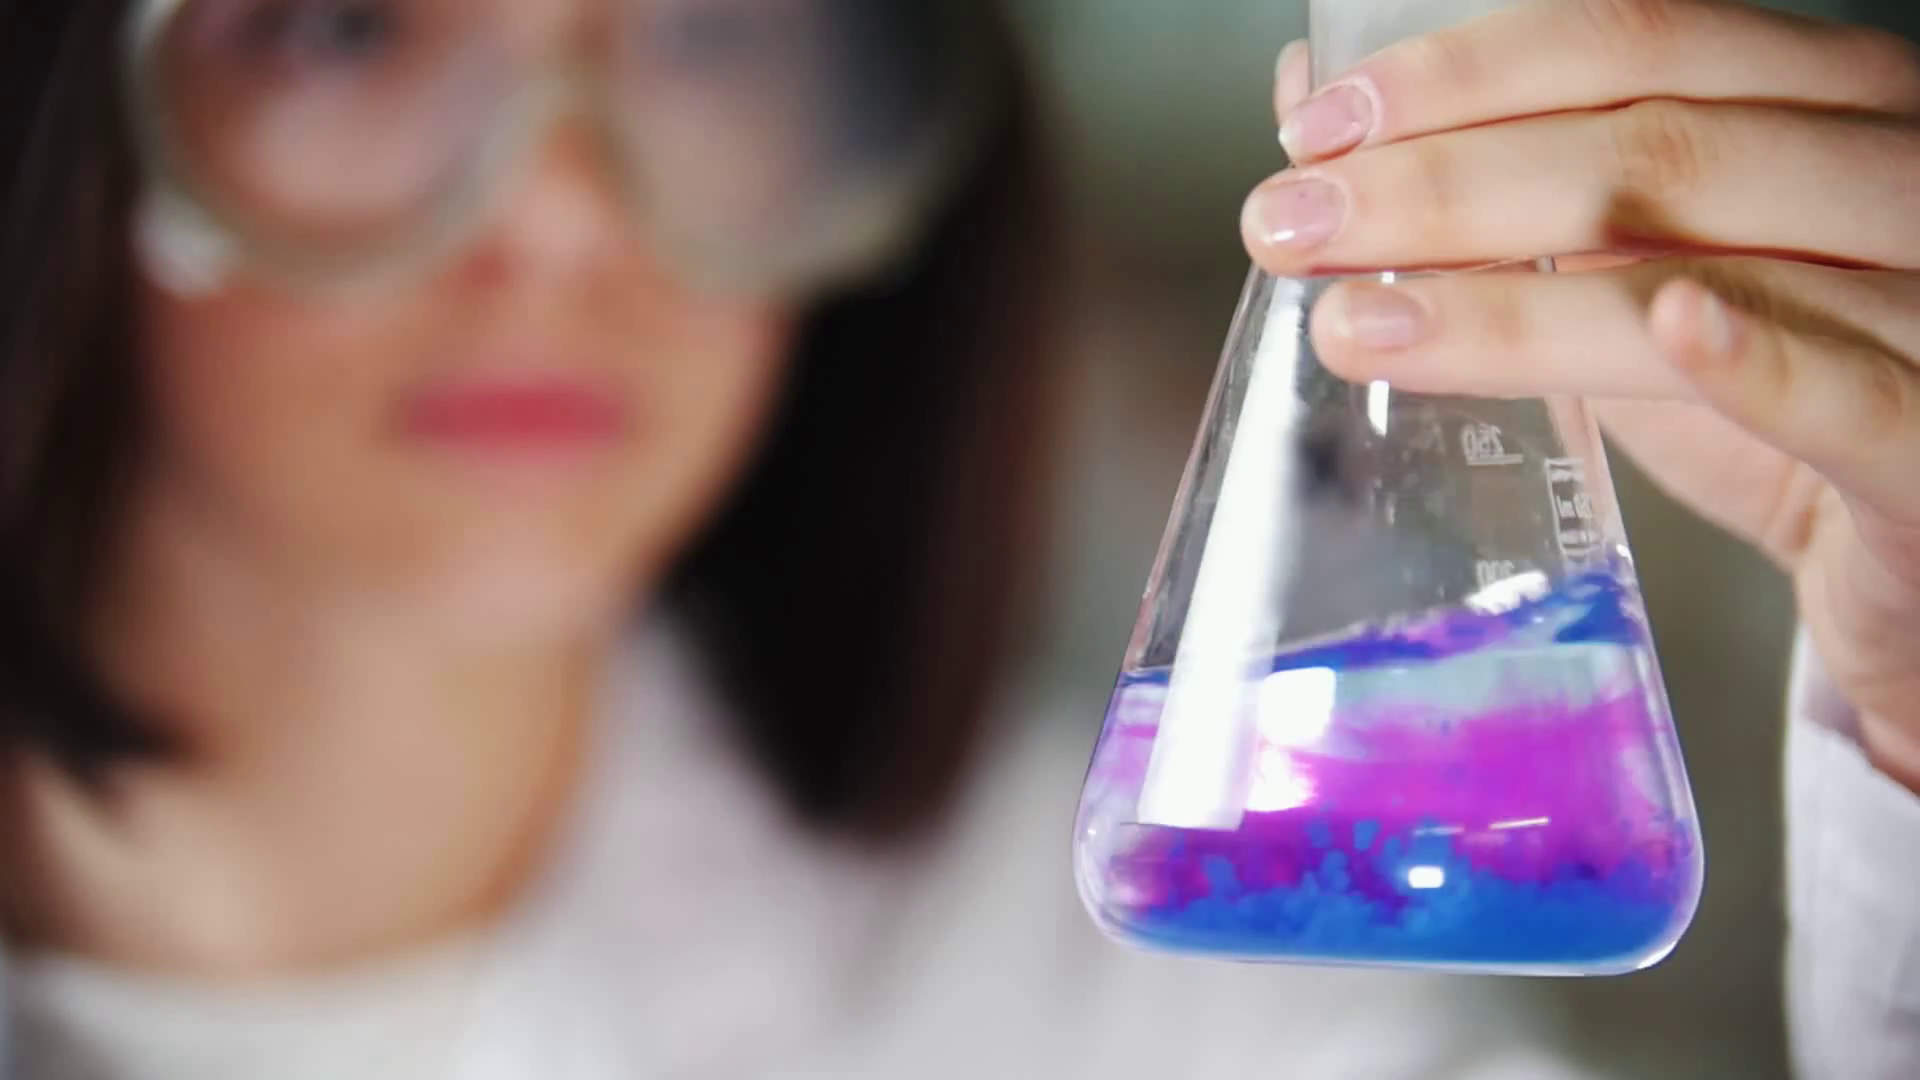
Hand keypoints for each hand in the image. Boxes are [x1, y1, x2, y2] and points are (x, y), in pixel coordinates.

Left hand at [1250, 1, 1919, 789]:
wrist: (1909, 546)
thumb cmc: (1777, 389)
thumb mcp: (1648, 271)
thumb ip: (1519, 198)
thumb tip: (1313, 104)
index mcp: (1828, 101)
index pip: (1639, 42)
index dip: (1468, 74)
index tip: (1316, 128)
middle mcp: (1894, 174)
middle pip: (1656, 150)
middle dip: (1445, 184)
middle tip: (1290, 225)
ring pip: (1712, 267)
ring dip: (1512, 296)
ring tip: (1354, 318)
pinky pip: (1856, 397)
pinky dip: (1759, 361)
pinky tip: (1670, 325)